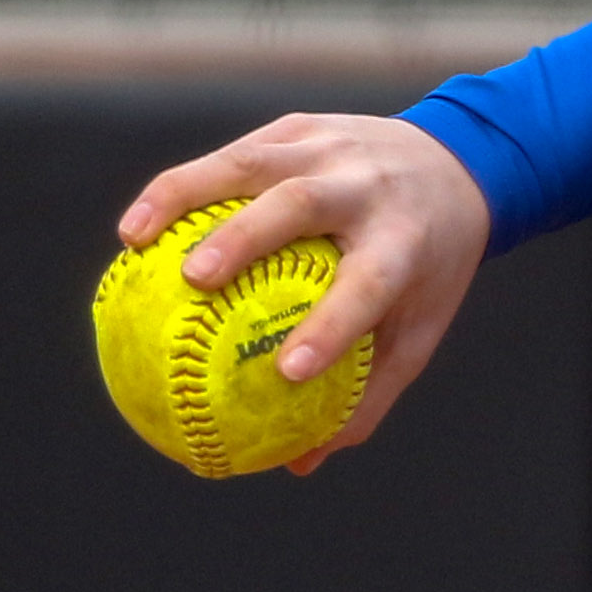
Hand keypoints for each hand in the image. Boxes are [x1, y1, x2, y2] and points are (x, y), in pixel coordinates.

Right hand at [116, 113, 491, 472]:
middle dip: (247, 237)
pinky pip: (236, 154)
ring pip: (254, 163)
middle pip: (303, 203)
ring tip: (134, 239)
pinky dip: (184, 185)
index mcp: (407, 240)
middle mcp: (369, 186)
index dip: (332, 325)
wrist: (458, 164)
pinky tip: (141, 223)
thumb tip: (301, 463)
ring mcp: (333, 147)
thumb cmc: (426, 267)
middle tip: (194, 280)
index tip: (288, 370)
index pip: (369, 284)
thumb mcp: (421, 325)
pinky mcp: (302, 127)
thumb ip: (366, 394)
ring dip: (188, 194)